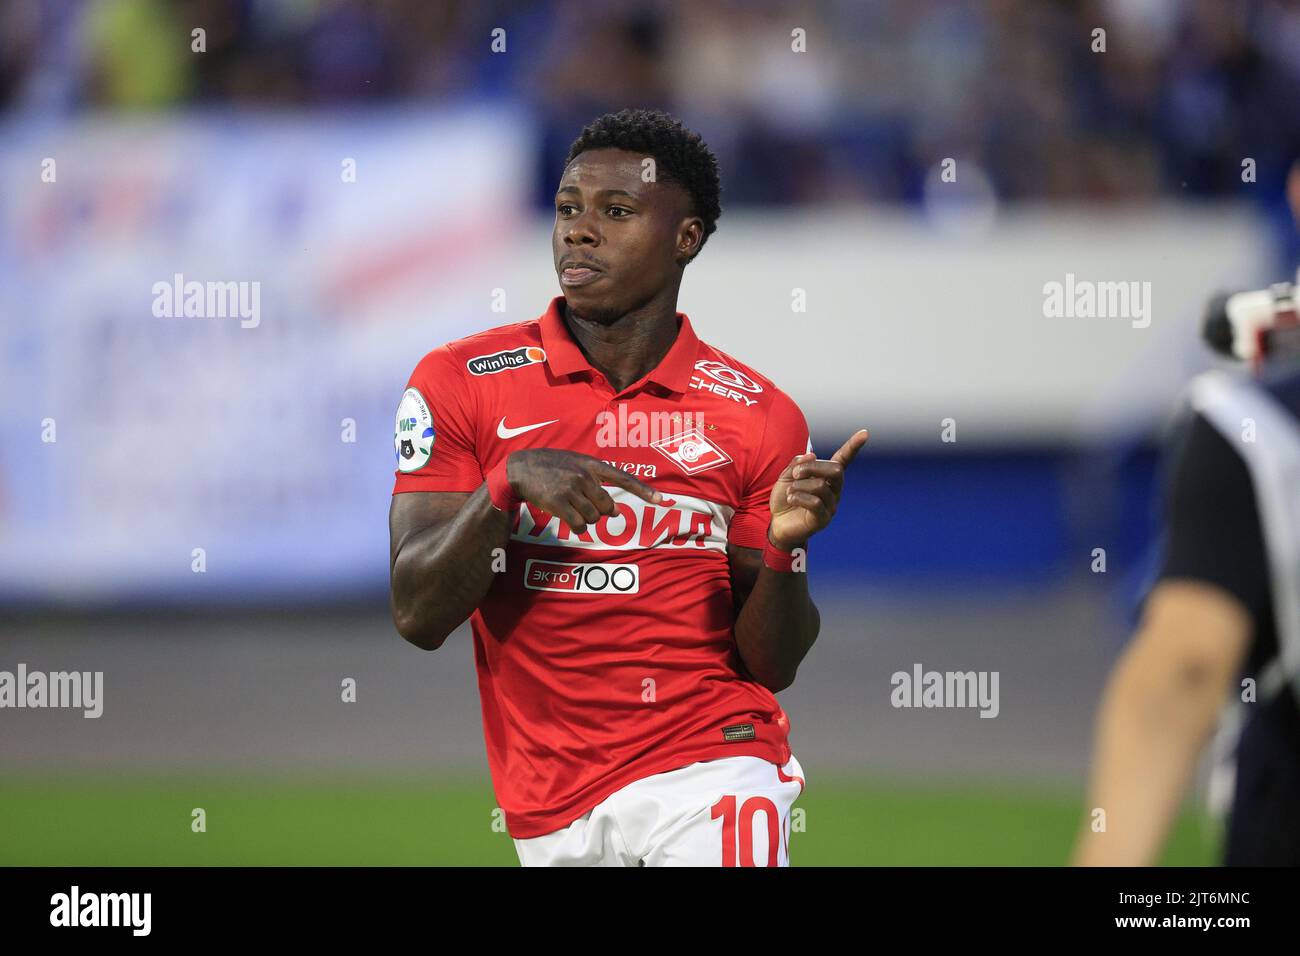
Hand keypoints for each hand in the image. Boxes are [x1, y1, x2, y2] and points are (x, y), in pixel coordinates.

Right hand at [506, 449, 662, 532]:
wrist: (521, 468)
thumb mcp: (575, 464)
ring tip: (571, 508)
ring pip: (593, 517)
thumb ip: (596, 482)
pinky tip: (568, 519)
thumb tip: (615, 511)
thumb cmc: (551, 467)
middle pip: (607, 506)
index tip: (662, 500)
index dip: (644, 490)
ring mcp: (571, 489)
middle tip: (583, 505)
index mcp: (591, 465)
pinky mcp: (558, 503)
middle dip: (599, 511)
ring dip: (585, 519)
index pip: (623, 478)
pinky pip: (578, 525)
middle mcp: (584, 476)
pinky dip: (577, 527)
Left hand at [767, 429, 867, 549]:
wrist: (777, 523)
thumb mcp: (787, 476)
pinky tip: (791, 499)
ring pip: (820, 486)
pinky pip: (814, 502)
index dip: (853, 446)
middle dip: (812, 467)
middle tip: (795, 474)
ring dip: (799, 485)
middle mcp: (834, 490)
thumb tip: (811, 455)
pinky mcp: (822, 519)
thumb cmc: (785, 498)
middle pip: (836, 470)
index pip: (843, 460)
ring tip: (790, 492)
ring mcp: (830, 506)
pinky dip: (798, 497)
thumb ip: (797, 464)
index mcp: (826, 478)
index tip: (865, 433)